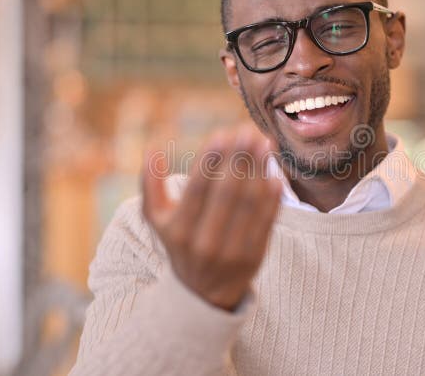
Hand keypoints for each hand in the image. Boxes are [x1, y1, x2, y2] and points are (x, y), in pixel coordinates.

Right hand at [141, 125, 282, 311]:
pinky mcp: (255, 257)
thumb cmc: (179, 242)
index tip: (223, 133)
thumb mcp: (156, 219)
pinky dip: (272, 197)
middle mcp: (204, 243)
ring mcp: (232, 252)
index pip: (198, 189)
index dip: (212, 160)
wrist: (201, 294)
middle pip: (227, 193)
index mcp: (179, 231)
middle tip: (247, 130)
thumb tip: (153, 148)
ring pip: (250, 204)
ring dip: (259, 170)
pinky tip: (274, 174)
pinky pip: (267, 222)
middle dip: (239, 158)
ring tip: (264, 143)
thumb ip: (150, 184)